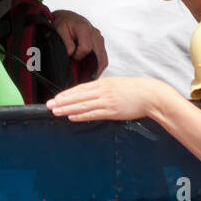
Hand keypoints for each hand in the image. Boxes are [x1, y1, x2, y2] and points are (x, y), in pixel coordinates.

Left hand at [47, 76, 172, 121]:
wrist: (151, 94)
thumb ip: (105, 89)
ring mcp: (107, 101)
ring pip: (83, 105)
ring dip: (68, 108)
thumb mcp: (118, 84)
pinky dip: (81, 115)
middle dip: (62, 101)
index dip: (67, 93)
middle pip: (78, 96)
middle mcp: (103, 91)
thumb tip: (93, 93)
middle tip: (49, 105)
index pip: (81, 88)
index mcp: (104, 83)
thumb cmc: (136, 89)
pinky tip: (72, 117)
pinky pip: (93, 114)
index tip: (56, 97)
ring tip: (56, 111)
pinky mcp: (112, 111)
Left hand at [51, 10, 107, 74]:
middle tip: (81, 76)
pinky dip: (99, 67)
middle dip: (89, 68)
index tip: (71, 56)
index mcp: (84, 29)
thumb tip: (71, 53)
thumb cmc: (64, 24)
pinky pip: (103, 58)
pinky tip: (92, 72)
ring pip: (103, 59)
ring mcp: (100, 39)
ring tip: (87, 78)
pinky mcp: (101, 44)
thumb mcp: (60, 30)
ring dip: (96, 70)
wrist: (69, 18)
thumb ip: (65, 42)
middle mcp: (95, 34)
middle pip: (98, 56)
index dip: (78, 55)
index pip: (86, 48)